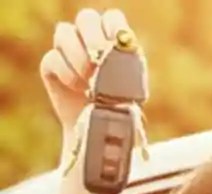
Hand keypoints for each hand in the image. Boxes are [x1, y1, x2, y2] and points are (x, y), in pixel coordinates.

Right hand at [39, 8, 134, 143]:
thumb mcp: (130, 86)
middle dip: (93, 38)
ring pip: (64, 33)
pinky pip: (53, 58)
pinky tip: (80, 89)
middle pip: (86, 18)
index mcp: (113, 40)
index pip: (112, 18)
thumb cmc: (121, 105)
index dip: (113, 27)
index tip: (115, 45)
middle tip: (99, 61)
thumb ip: (125, 65)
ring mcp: (67, 49)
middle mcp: (89, 38)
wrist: (99, 127)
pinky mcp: (51, 64)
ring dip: (78, 57)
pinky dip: (68, 74)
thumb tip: (117, 50)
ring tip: (90, 81)